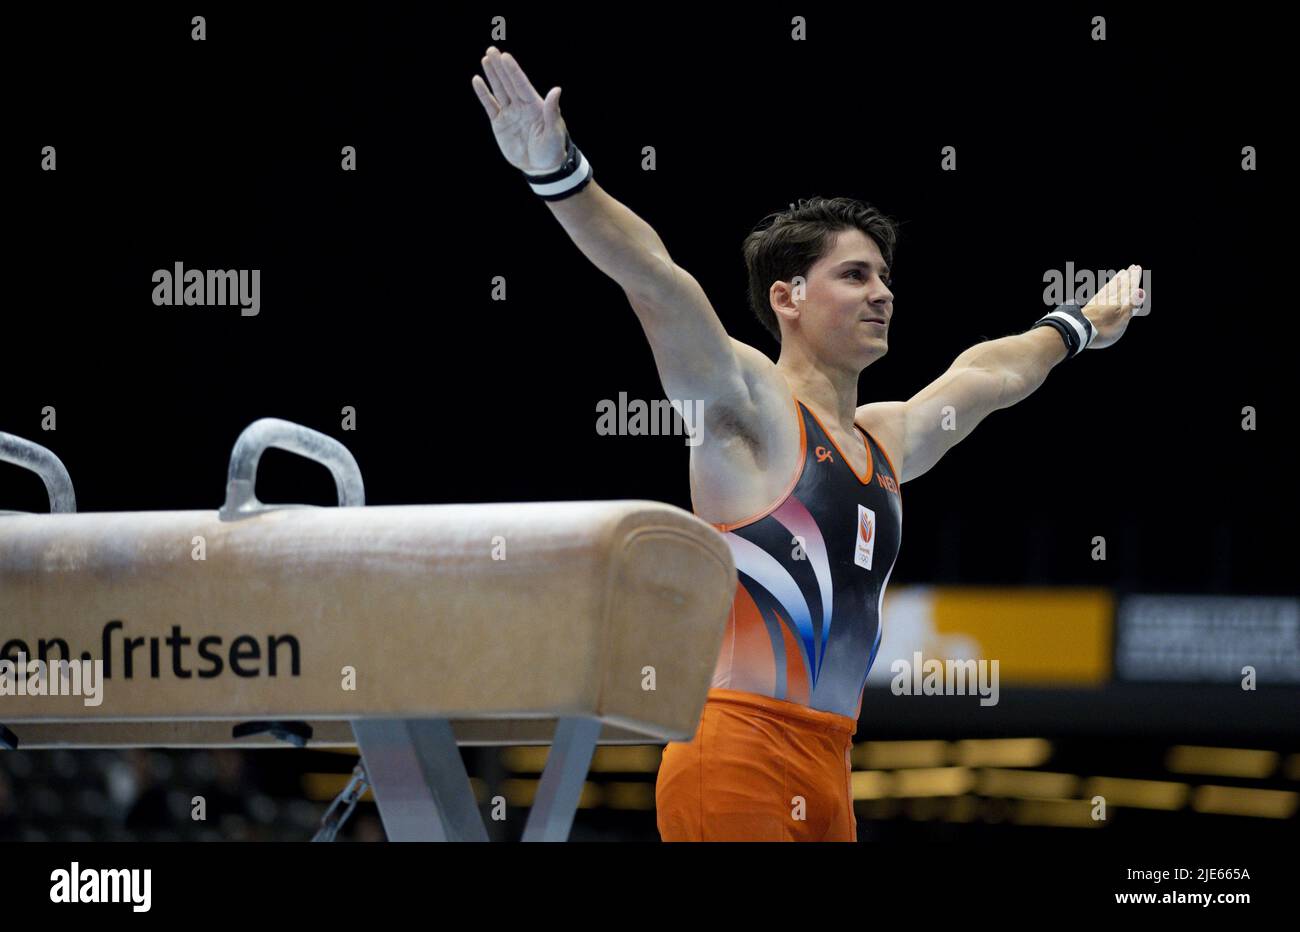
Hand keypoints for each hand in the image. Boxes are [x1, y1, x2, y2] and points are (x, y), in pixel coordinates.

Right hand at [471, 47, 567, 173]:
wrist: (540, 167)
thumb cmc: (552, 149)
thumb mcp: (554, 131)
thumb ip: (552, 111)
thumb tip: (556, 90)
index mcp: (534, 105)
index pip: (521, 84)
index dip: (513, 71)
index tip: (505, 57)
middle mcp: (521, 106)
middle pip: (508, 83)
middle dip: (500, 67)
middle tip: (491, 50)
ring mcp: (509, 114)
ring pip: (498, 90)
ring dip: (492, 75)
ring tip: (485, 59)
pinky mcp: (499, 124)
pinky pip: (489, 106)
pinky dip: (483, 94)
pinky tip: (477, 81)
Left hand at [1083, 264, 1146, 349]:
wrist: (1078, 331)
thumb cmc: (1103, 328)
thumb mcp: (1122, 319)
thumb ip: (1132, 305)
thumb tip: (1141, 291)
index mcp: (1120, 302)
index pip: (1129, 287)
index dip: (1134, 279)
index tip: (1137, 268)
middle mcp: (1110, 299)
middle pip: (1120, 285)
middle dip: (1127, 277)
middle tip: (1132, 267)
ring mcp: (1099, 301)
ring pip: (1111, 287)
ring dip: (1117, 279)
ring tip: (1121, 273)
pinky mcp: (1091, 305)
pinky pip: (1102, 292)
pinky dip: (1107, 286)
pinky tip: (1107, 286)